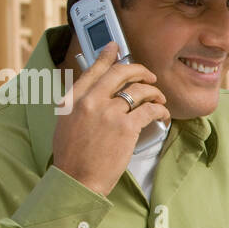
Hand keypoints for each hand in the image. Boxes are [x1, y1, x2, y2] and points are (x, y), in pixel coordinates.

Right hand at [52, 41, 169, 195]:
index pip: (93, 69)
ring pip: (139, 90)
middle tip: (149, 76)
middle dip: (139, 70)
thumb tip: (95, 92)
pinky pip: (150, 109)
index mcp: (73, 99)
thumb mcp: (66, 123)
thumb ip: (79, 105)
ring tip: (159, 99)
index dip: (107, 55)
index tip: (116, 47)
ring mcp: (108, 113)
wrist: (77, 180)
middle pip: (120, 73)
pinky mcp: (126, 127)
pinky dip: (160, 109)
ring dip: (154, 92)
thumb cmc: (73, 157)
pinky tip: (162, 113)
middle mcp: (90, 101)